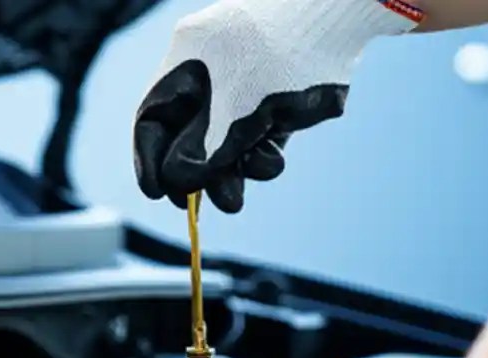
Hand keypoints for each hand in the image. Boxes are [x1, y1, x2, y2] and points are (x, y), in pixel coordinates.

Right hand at [133, 0, 421, 212]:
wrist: (338, 20)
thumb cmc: (277, 56)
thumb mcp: (234, 112)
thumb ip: (203, 152)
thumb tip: (177, 184)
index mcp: (188, 63)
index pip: (154, 117)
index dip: (149, 158)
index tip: (156, 193)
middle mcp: (213, 75)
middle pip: (192, 136)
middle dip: (196, 175)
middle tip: (195, 208)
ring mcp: (247, 88)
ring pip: (229, 143)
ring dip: (230, 174)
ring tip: (234, 202)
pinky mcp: (280, 101)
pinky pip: (260, 137)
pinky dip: (261, 155)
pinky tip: (272, 162)